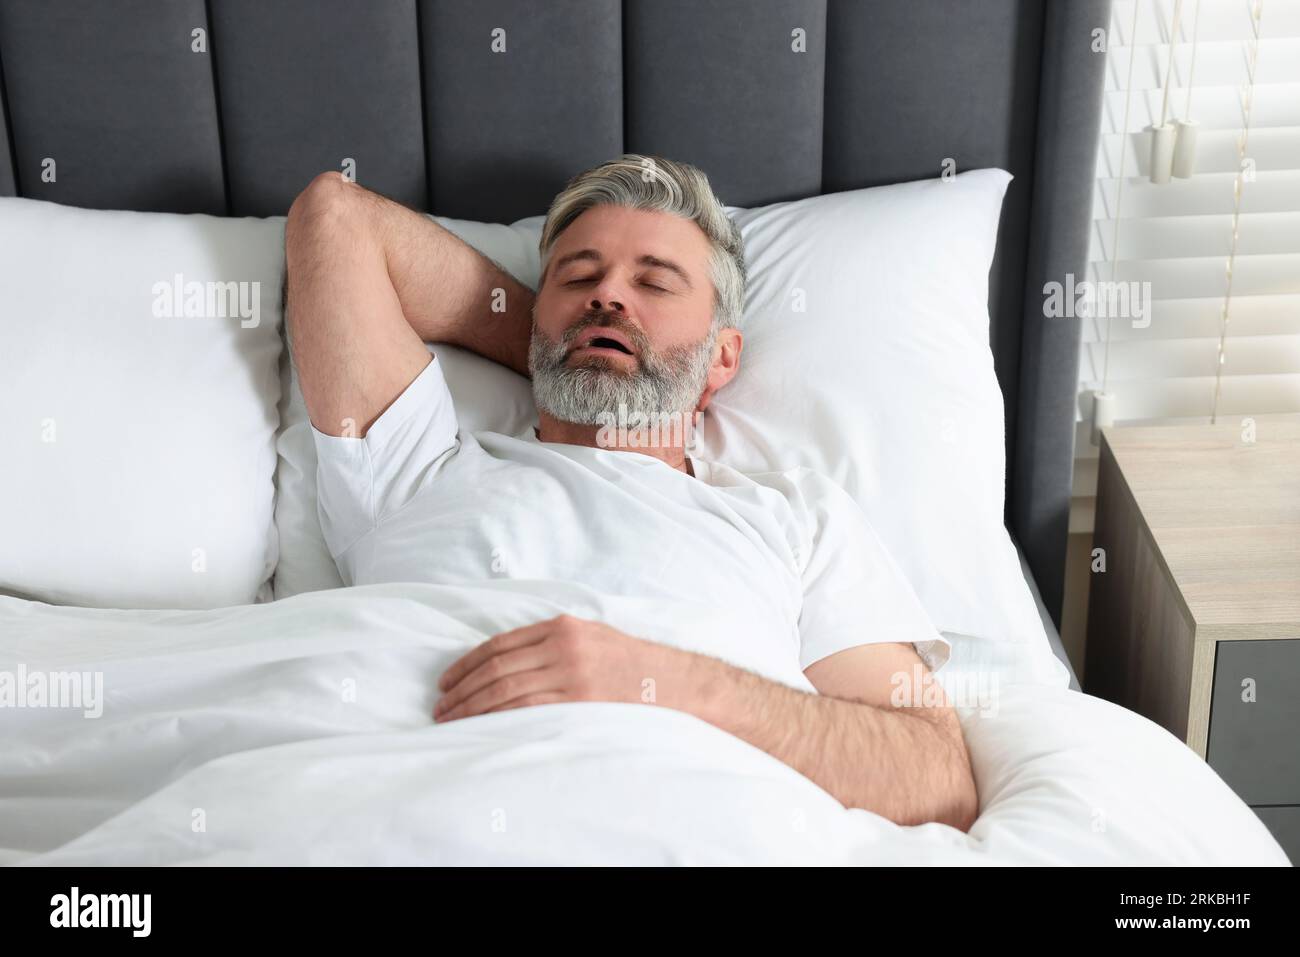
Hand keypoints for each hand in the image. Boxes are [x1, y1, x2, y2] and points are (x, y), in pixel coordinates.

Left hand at [433, 614, 681, 721]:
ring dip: (472, 706)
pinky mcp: (578, 701)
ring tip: (451, 719)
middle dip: (462, 689)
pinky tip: (481, 725)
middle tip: (440, 706)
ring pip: (505, 691)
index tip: (446, 681)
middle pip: (496, 669)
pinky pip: (526, 710)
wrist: (670, 682)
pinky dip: (497, 718)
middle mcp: (562, 647)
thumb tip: (507, 656)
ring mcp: (570, 675)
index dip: (466, 664)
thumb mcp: (590, 633)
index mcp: (560, 626)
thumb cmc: (629, 660)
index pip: (499, 645)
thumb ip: (552, 639)